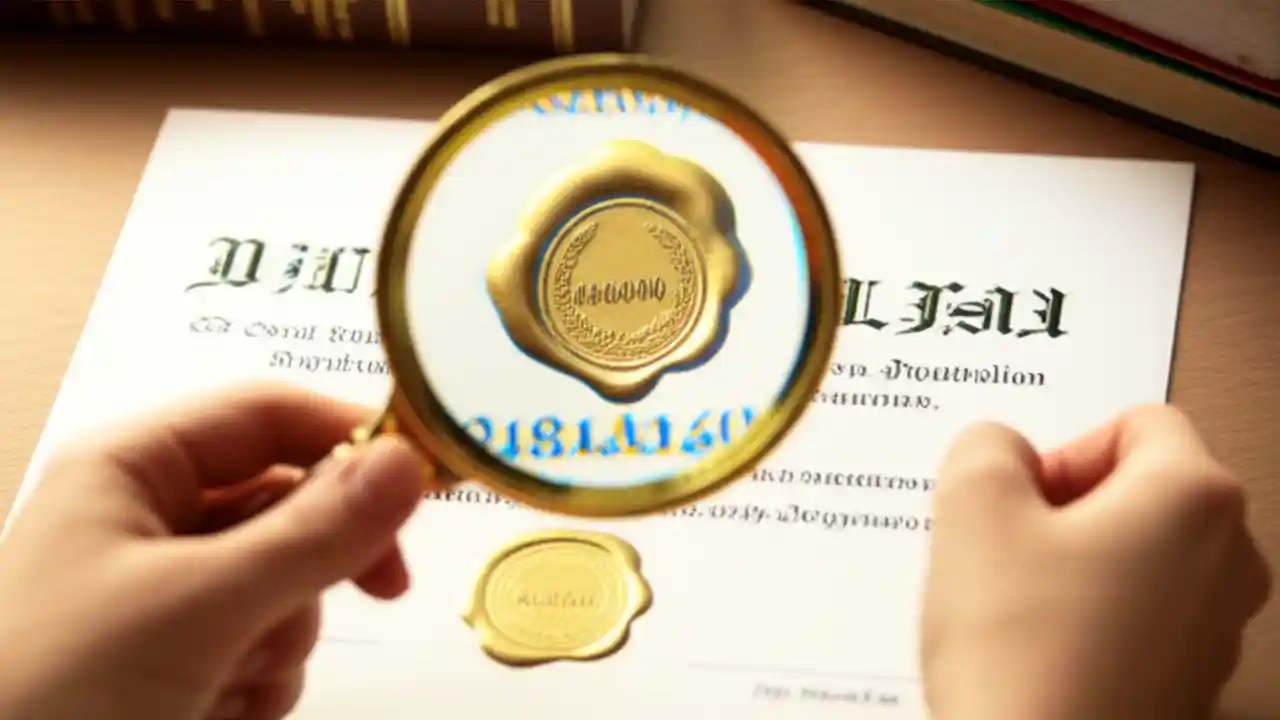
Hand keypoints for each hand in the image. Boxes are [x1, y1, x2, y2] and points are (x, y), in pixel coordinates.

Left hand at [0, 384, 426, 719]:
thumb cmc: (60, 694)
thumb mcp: (199, 606)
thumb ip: (314, 534)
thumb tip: (411, 463)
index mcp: (131, 468)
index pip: (268, 415)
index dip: (352, 437)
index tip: (430, 483)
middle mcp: (148, 519)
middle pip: (288, 503)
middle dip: (313, 566)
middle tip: (382, 588)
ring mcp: (162, 594)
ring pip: (285, 585)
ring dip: (280, 640)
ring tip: (224, 683)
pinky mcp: (174, 658)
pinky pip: (262, 645)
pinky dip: (258, 682)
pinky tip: (215, 711)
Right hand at [921, 404, 1270, 719]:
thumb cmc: (1020, 656)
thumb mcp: (973, 508)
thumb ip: (986, 446)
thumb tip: (1000, 452)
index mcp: (1193, 499)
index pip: (1138, 423)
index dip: (1063, 450)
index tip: (1023, 500)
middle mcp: (1228, 561)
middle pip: (1144, 488)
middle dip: (1066, 507)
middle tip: (1008, 548)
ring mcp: (1214, 629)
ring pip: (1136, 555)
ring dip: (1071, 563)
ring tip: (1015, 606)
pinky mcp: (1185, 682)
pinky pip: (1135, 618)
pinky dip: (1085, 618)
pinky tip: (1033, 649)